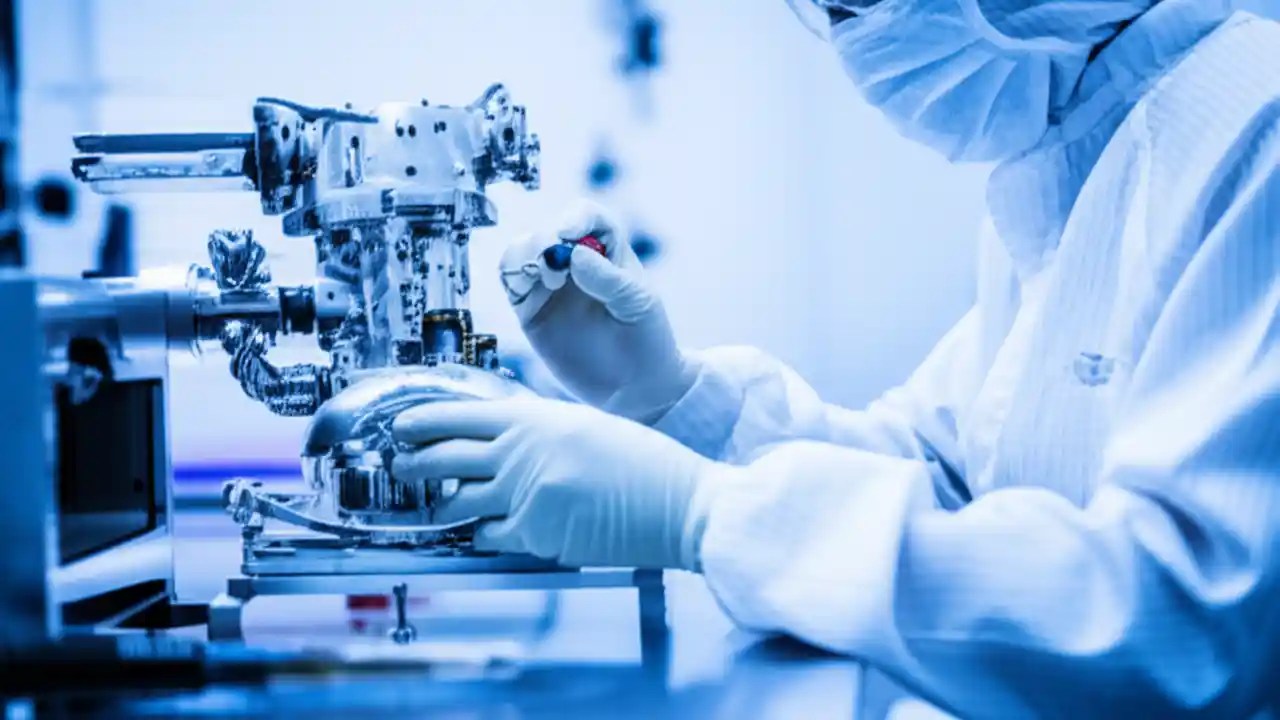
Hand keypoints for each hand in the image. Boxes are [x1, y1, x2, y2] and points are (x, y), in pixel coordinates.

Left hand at [392, 398, 729, 568]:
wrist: (680, 503)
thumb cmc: (646, 465)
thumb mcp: (588, 427)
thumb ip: (543, 431)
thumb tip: (505, 441)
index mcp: (539, 418)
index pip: (464, 415)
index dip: (425, 419)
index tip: (402, 424)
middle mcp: (525, 451)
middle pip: (447, 456)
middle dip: (414, 463)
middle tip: (398, 466)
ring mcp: (526, 493)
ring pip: (460, 500)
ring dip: (442, 505)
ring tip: (432, 506)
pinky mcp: (535, 532)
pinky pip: (489, 535)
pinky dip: (483, 535)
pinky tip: (483, 533)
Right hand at [499, 199, 697, 423]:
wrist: (634, 388)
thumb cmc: (646, 340)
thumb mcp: (637, 304)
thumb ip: (607, 278)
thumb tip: (574, 253)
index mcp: (607, 252)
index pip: (586, 217)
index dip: (575, 218)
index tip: (569, 234)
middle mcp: (575, 263)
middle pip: (547, 231)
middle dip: (545, 241)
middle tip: (555, 267)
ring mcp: (550, 286)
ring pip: (521, 252)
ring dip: (524, 255)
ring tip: (545, 279)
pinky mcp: (530, 311)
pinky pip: (510, 282)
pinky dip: (511, 276)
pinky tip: (526, 290)